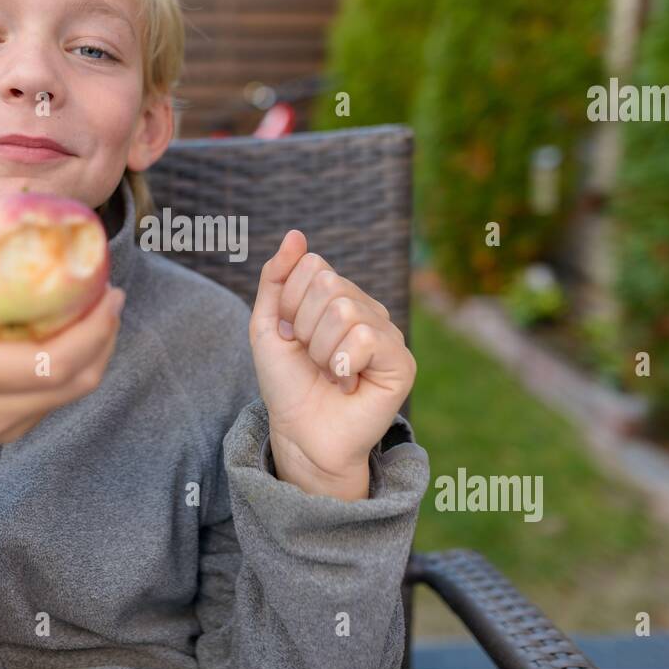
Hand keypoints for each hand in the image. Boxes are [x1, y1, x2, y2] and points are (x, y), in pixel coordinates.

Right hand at [0, 231, 124, 524]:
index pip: (46, 362)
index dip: (89, 329)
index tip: (105, 289)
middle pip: (74, 378)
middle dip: (103, 334)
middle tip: (111, 292)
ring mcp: (9, 425)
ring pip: (76, 390)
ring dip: (98, 349)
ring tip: (102, 307)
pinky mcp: (19, 430)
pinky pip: (63, 395)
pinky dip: (80, 362)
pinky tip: (78, 330)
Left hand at [249, 230, 416, 499]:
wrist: (300, 434)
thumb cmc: (286, 383)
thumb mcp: (267, 325)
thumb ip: (276, 277)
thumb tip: (295, 234)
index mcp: (338, 295)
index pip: (312, 265)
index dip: (289, 304)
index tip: (291, 338)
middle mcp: (366, 308)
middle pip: (328, 285)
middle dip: (304, 328)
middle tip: (311, 359)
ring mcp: (386, 332)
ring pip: (345, 311)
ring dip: (321, 351)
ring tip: (329, 374)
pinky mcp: (401, 361)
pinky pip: (366, 337)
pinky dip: (343, 364)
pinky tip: (348, 384)